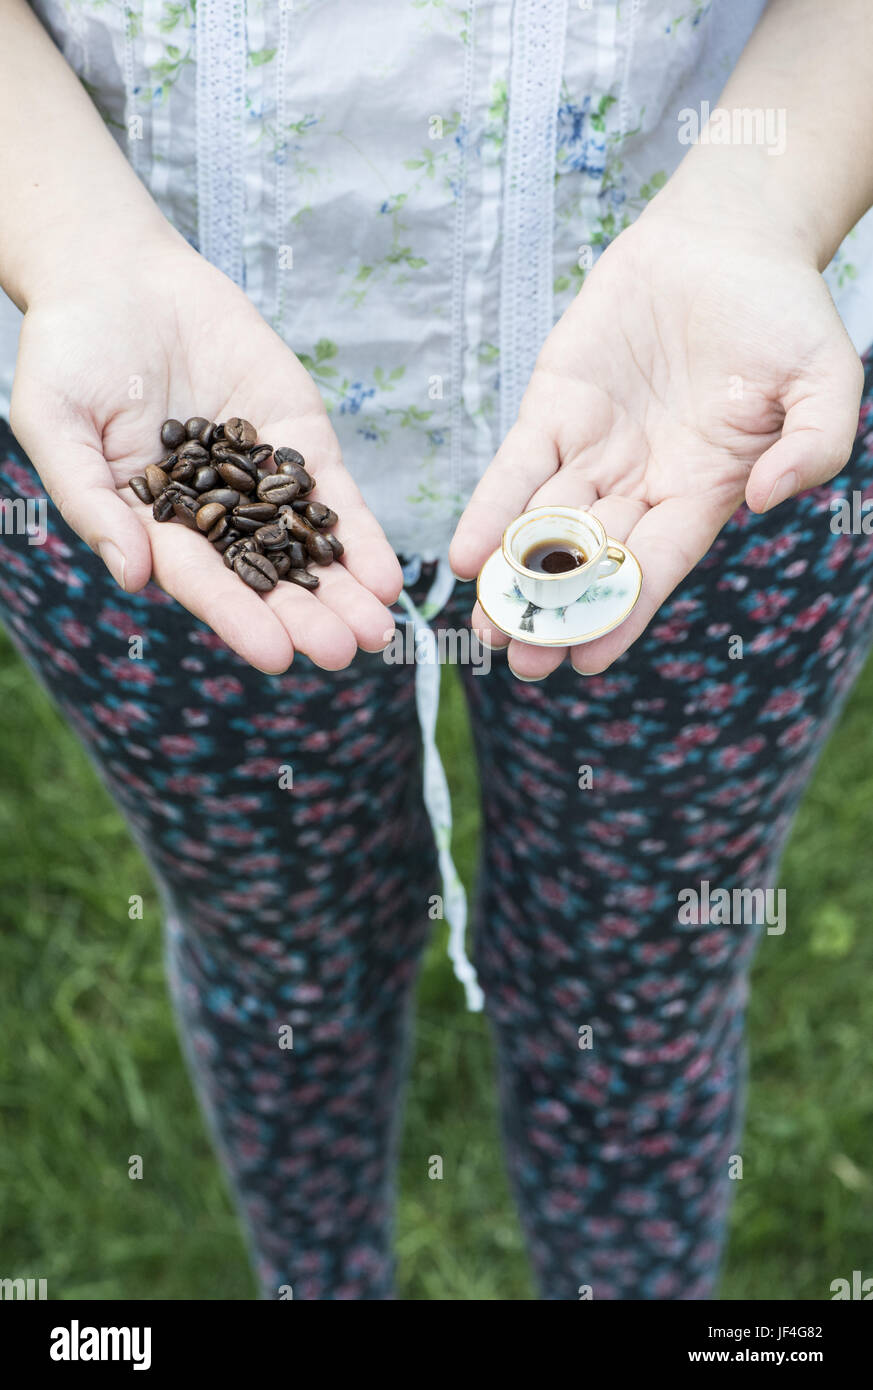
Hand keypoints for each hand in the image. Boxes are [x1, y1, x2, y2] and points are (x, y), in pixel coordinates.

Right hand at [11, 236, 401, 672]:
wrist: (117, 277)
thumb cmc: (71, 352)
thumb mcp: (56, 424)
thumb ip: (91, 500)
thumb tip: (132, 576)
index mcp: (154, 526)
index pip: (202, 581)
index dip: (238, 618)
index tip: (276, 655)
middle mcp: (212, 517)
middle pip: (265, 578)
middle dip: (307, 618)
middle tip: (346, 653)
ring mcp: (259, 480)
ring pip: (307, 548)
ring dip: (344, 592)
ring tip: (379, 630)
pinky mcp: (297, 440)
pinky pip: (334, 495)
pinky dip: (361, 536)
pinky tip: (386, 578)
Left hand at [450, 199, 863, 677]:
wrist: (725, 238)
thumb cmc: (782, 314)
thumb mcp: (824, 379)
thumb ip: (813, 444)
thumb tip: (766, 499)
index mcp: (702, 493)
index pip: (654, 566)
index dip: (621, 612)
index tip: (587, 659)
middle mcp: (642, 485)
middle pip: (590, 562)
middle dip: (555, 613)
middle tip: (521, 662)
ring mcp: (594, 450)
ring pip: (544, 527)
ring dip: (512, 577)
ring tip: (483, 625)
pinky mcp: (554, 409)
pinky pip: (516, 468)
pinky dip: (490, 509)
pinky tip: (465, 553)